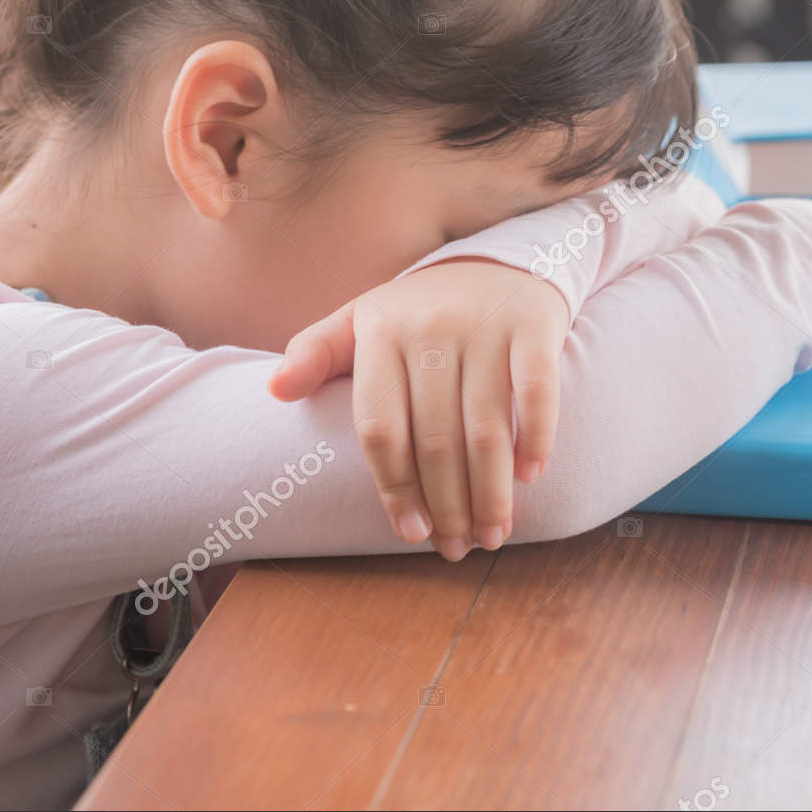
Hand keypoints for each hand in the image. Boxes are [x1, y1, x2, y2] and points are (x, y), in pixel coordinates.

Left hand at [268, 261, 569, 560]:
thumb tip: (274, 391)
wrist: (498, 263)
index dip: (396, 489)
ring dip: (491, 492)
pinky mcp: (534, 326)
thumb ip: (316, 353)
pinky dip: (536, 438)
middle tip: (457, 548)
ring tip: (492, 534)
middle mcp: (430, 328)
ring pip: (487, 428)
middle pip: (437, 439)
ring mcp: (484, 326)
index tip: (411, 534)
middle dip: (448, 505)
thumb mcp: (361, 320)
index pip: (381, 429)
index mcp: (381, 332)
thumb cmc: (419, 311)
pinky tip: (530, 478)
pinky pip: (537, 392)